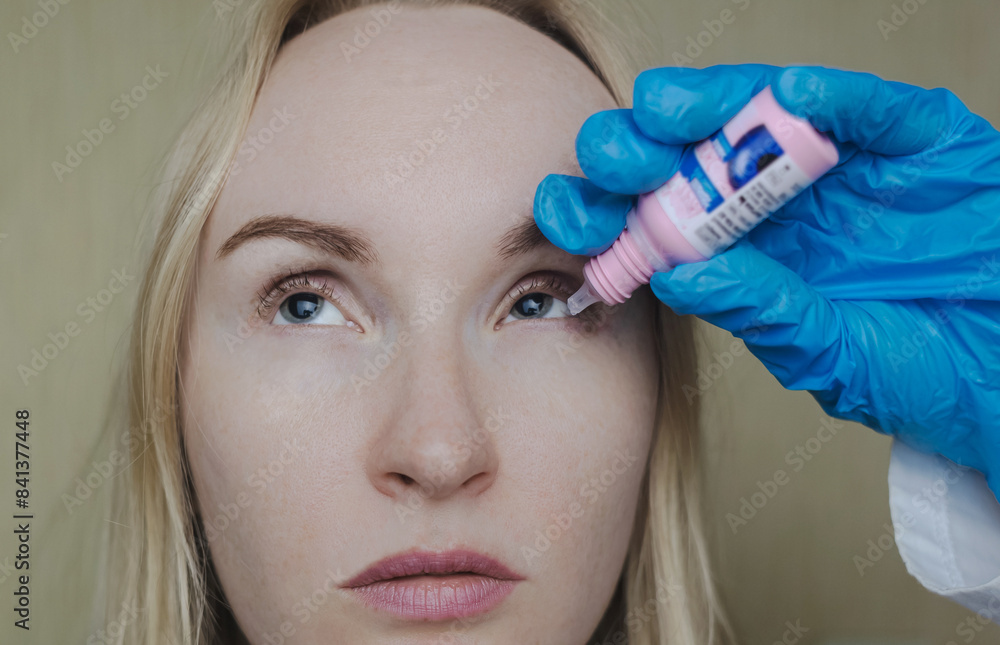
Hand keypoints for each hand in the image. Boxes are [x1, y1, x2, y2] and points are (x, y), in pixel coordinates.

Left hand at [533, 64, 999, 497]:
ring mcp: (843, 164)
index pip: (660, 218)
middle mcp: (781, 200)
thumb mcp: (829, 352)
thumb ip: (762, 311)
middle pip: (693, 159)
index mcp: (747, 252)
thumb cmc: (920, 367)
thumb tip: (678, 276)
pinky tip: (782, 98)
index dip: (607, 210)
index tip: (560, 208)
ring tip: (664, 109)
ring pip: (762, 116)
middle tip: (605, 156)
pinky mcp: (915, 139)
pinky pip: (866, 109)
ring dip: (708, 108)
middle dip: (640, 153)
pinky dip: (828, 99)